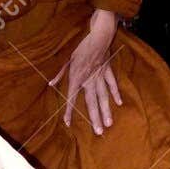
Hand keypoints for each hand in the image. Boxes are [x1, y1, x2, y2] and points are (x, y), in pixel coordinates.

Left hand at [49, 11, 121, 131]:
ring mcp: (100, 76)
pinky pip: (112, 84)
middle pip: (91, 102)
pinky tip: (118, 103)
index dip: (69, 111)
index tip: (67, 123)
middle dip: (95, 118)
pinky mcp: (108, 71)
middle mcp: (89, 80)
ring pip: (103, 96)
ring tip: (109, 123)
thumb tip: (51, 84)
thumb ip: (59, 74)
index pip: (72, 98)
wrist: (97, 36)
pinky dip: (115, 93)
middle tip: (98, 132)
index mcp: (77, 78)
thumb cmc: (80, 48)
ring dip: (106, 110)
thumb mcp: (66, 60)